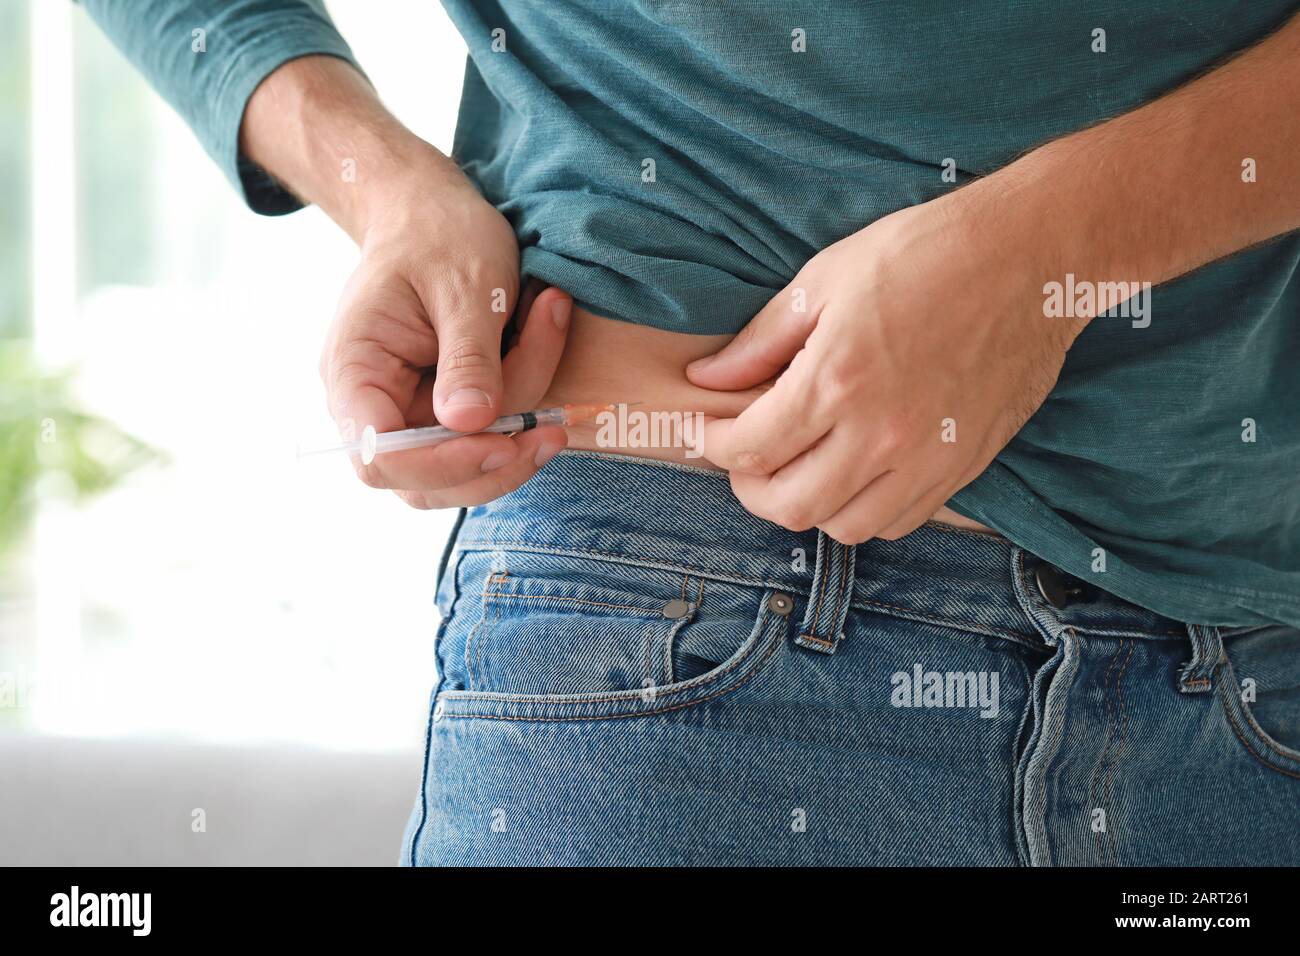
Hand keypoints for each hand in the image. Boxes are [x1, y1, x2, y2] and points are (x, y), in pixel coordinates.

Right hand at [319, 160, 571, 508]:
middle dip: (496, 459)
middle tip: (554, 427)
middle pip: (427, 480)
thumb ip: (467, 355)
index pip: (379, 456)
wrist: (432, 210)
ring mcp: (411, 415)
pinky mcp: (447, 413)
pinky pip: (490, 437)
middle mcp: (374, 406)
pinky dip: (527, 403)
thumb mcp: (463, 284)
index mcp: (354, 373)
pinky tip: (544, 334)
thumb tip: (470, 424)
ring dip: (521, 424)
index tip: (504, 442)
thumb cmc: (437, 233)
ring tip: (549, 322)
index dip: (441, 464)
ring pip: (467, 467)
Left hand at [685, 198, 1085, 541]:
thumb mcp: (824, 280)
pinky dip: (862, 510)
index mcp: (836, 380)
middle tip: (745, 457)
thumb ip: (761, 341)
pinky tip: (852, 474)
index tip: (705, 432)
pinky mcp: (961, 467)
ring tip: (799, 466)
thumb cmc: (924, 254)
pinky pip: (896, 521)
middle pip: (788, 505)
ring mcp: (926, 458)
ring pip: (843, 526)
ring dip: (807, 504)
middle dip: (750, 487)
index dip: (713, 445)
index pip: (749, 449)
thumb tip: (706, 378)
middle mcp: (879, 433)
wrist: (1033, 258)